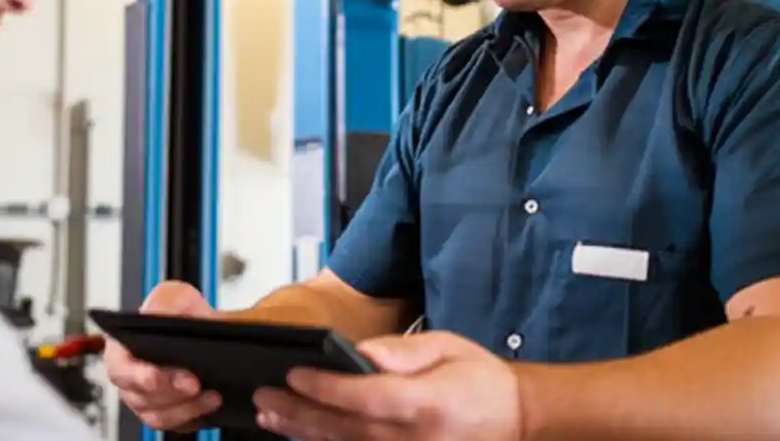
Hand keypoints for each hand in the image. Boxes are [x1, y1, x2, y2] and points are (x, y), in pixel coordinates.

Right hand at [102, 281, 222, 430]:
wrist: (211, 334)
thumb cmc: (186, 315)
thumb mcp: (176, 296)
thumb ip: (164, 300)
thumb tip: (153, 313)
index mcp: (123, 347)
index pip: (119, 367)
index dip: (136, 375)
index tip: (156, 377)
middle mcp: (132, 377)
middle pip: (138, 396)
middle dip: (168, 391)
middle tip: (193, 382)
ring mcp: (148, 399)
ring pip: (158, 415)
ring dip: (186, 406)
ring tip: (211, 393)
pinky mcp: (169, 413)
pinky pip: (176, 424)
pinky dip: (194, 416)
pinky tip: (211, 402)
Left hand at [253, 331, 522, 440]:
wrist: (516, 421)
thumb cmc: (480, 380)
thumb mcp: (448, 347)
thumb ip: (403, 352)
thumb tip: (359, 353)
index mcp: (428, 403)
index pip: (365, 398)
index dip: (325, 388)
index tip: (293, 374)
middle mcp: (416, 439)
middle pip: (345, 429)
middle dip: (299, 413)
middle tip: (263, 396)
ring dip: (303, 434)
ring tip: (270, 415)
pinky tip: (301, 436)